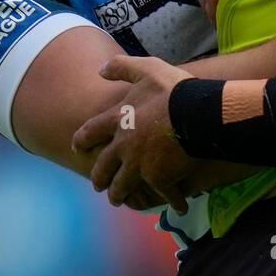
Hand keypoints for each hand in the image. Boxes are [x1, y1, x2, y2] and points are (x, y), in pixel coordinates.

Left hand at [72, 55, 196, 211]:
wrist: (198, 114)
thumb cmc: (173, 90)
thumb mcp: (147, 69)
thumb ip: (123, 67)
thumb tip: (100, 69)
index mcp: (119, 120)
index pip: (91, 131)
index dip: (82, 140)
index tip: (77, 148)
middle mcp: (123, 146)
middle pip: (103, 167)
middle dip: (99, 178)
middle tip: (98, 185)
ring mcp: (139, 165)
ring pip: (122, 186)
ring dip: (119, 194)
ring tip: (119, 199)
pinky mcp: (159, 178)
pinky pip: (164, 194)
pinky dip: (173, 201)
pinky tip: (179, 208)